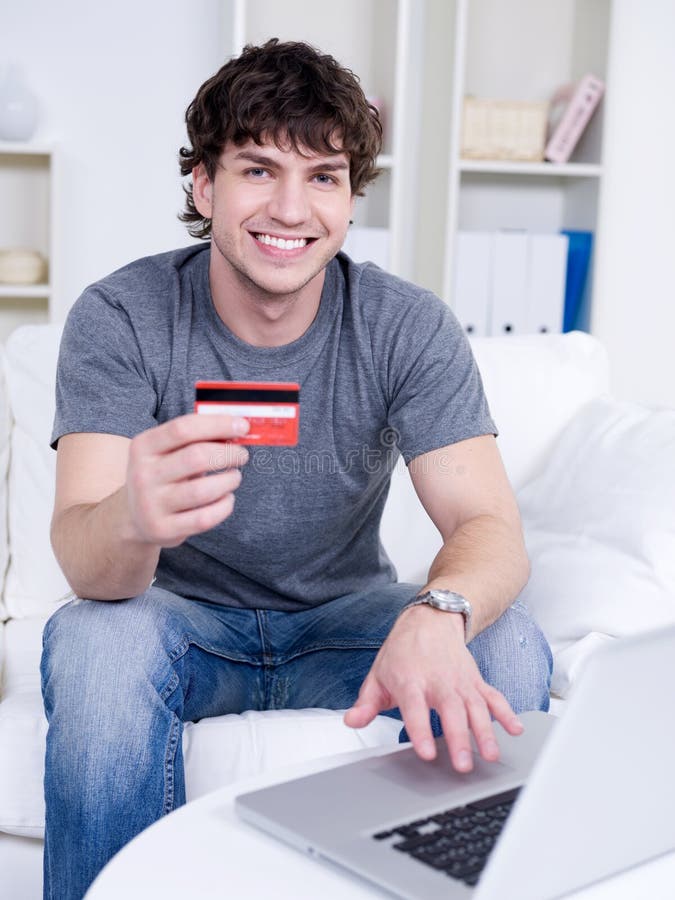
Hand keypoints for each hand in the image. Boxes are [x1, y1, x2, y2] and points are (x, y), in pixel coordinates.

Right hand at [125, 413, 249, 547]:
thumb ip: (197, 439)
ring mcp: (151, 504)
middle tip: (242, 455)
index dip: (218, 425)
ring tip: (234, 477)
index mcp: (143, 446)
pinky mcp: (163, 528)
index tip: (243, 426)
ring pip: (203, 490)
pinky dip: (224, 506)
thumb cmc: (163, 475)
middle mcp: (143, 474)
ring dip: (229, 480)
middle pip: (196, 457)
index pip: (183, 428)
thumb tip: (238, 428)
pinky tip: (227, 498)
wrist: (136, 517)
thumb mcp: (167, 452)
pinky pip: (204, 518)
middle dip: (228, 454)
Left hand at [344, 604, 523, 770]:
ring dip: (485, 732)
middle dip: (458, 738)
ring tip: (490, 755)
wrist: (429, 621)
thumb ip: (366, 704)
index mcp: (410, 681)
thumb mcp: (377, 675)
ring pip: (476, 707)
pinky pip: (494, 697)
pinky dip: (506, 713)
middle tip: (462, 764)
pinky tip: (515, 730)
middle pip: (451, 711)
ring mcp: (460, 682)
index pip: (415, 709)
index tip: (426, 752)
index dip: (421, 730)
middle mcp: (438, 681)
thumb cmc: (402, 652)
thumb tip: (351, 721)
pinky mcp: (476, 681)